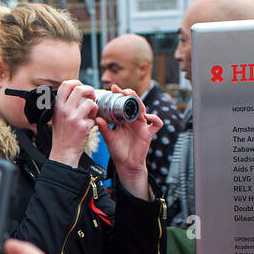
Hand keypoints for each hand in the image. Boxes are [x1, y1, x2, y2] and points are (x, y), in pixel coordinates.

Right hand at [49, 79, 97, 166]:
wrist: (63, 152)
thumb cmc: (62, 135)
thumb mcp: (57, 117)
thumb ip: (64, 104)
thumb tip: (75, 92)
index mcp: (58, 106)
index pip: (66, 84)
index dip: (76, 82)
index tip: (81, 87)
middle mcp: (65, 110)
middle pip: (80, 89)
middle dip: (89, 90)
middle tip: (91, 97)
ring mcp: (74, 118)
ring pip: (90, 103)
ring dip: (94, 107)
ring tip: (91, 113)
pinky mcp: (83, 127)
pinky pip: (94, 118)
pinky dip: (94, 121)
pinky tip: (89, 126)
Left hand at [94, 83, 159, 198]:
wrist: (126, 165)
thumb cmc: (117, 151)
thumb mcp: (108, 138)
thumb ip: (104, 128)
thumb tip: (96, 118)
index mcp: (123, 119)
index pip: (123, 103)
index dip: (119, 95)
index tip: (112, 88)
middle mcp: (133, 120)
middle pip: (134, 103)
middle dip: (130, 94)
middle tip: (122, 90)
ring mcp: (142, 126)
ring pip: (144, 109)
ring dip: (139, 102)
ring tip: (132, 97)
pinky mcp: (148, 133)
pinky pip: (157, 124)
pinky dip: (155, 119)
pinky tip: (148, 117)